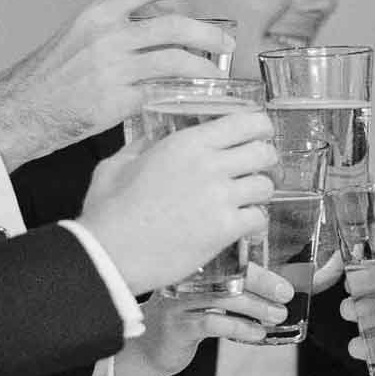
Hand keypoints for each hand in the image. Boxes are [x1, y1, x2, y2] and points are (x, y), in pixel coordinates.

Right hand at [0, 0, 236, 166]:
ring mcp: (112, 68)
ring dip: (202, 66)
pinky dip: (180, 93)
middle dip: (206, 34)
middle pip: (171, 26)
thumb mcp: (83, 29)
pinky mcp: (116, 99)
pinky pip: (160, 92)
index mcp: (97, 13)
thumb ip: (120, 9)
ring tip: (216, 73)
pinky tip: (192, 96)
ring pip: (172, 60)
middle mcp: (106, 36)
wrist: (23, 108)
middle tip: (227, 42)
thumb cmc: (55, 72)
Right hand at [78, 113, 274, 294]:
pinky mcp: (224, 229)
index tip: (258, 135)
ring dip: (259, 193)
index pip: (246, 122)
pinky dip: (254, 223)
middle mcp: (209, 165)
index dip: (259, 128)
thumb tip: (153, 138)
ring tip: (245, 201)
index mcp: (186, 143)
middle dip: (264, 161)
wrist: (110, 253)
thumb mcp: (117, 165)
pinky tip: (241, 226)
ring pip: (266, 186)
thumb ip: (141, 146)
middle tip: (254, 171)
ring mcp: (219, 197)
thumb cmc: (108, 212)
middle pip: (264, 152)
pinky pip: (258, 218)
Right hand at [110, 267, 292, 375]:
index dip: (259, 268)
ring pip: (223, 298)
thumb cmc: (183, 319)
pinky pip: (213, 322)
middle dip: (262, 284)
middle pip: (228, 275)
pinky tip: (256, 333)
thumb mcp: (203, 297)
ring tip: (276, 316)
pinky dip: (239, 327)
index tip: (284, 281)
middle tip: (285, 295)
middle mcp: (183, 279)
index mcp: (193, 267)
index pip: (229, 259)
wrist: (148, 347)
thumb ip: (228, 287)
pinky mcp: (177, 327)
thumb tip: (274, 290)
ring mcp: (178, 302)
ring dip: (256, 308)